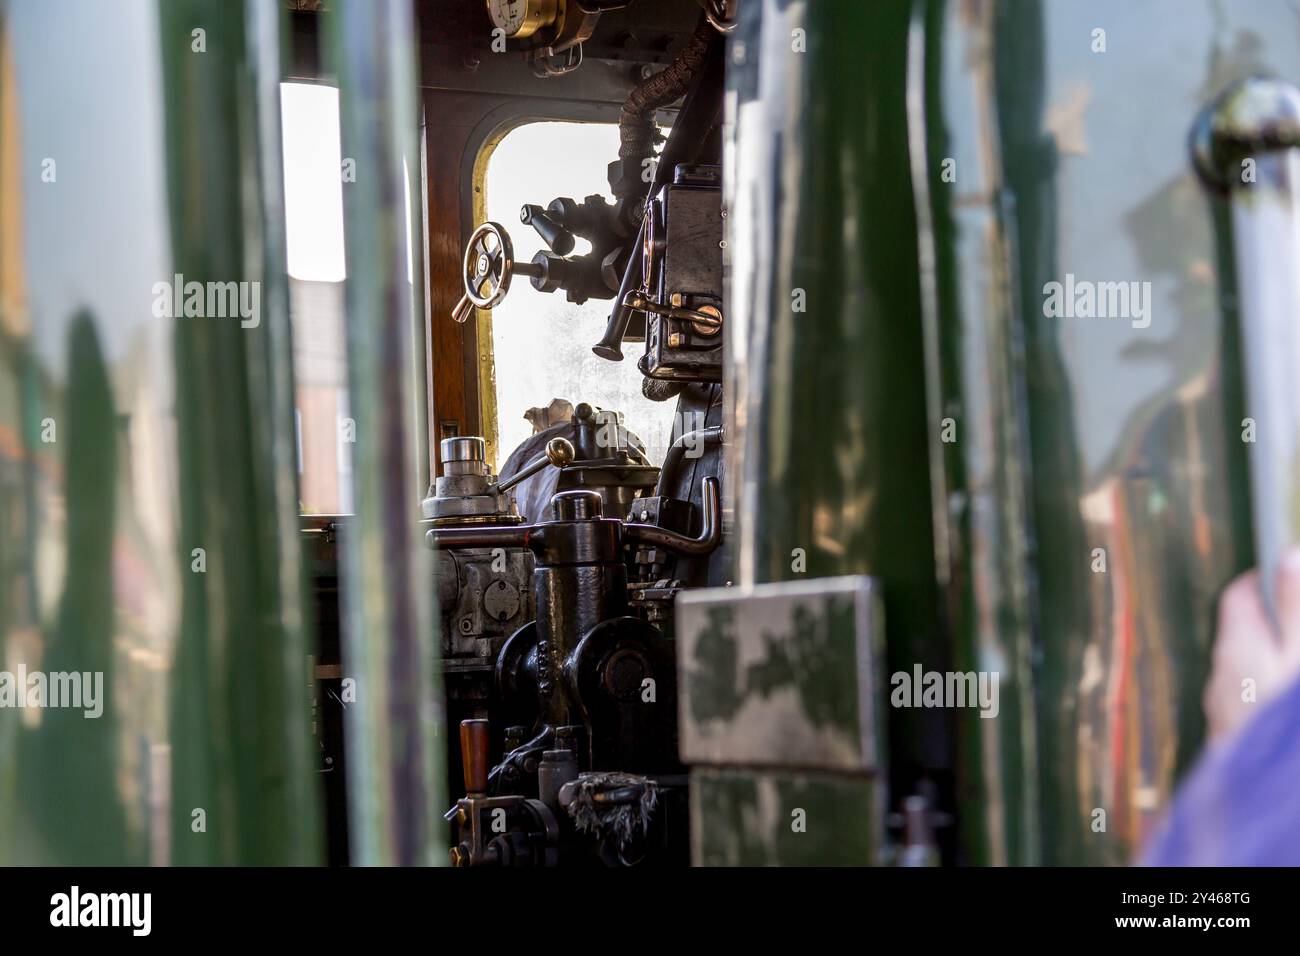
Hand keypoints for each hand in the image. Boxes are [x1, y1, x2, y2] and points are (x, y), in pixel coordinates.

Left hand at [1204, 549, 1299, 739]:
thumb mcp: (1299, 654)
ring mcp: (1223, 703)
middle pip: (1244, 628)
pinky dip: (1268, 684)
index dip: (1265, 581)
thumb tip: (1289, 555)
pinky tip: (1283, 698)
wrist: (1261, 786)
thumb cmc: (1281, 715)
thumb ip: (1295, 608)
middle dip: (1274, 619)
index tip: (1291, 576)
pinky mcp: (1231, 729)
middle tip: (1297, 620)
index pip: (1239, 595)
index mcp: (1235, 646)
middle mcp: (1221, 672)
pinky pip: (1249, 694)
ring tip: (1292, 657)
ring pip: (1247, 664)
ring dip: (1273, 654)